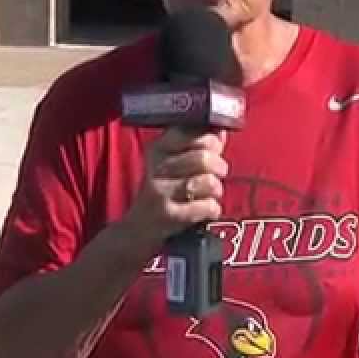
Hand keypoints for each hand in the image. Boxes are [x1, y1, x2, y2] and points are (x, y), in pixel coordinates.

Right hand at [124, 127, 228, 244]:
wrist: (138, 228)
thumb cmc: (164, 190)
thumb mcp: (174, 163)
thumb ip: (198, 145)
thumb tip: (220, 129)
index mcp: (158, 147)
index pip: (191, 131)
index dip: (210, 140)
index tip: (214, 149)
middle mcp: (157, 166)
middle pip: (204, 157)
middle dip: (219, 166)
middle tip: (218, 173)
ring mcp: (160, 190)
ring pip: (208, 181)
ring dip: (216, 189)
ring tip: (210, 193)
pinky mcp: (168, 214)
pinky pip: (207, 206)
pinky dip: (212, 209)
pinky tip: (206, 210)